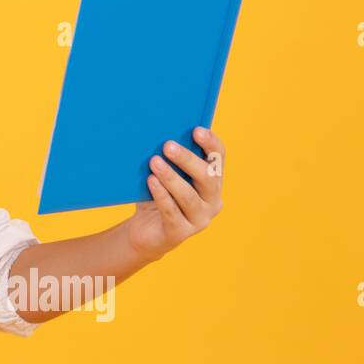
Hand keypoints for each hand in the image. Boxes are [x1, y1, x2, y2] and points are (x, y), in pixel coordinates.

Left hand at [124, 126, 225, 263]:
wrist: (144, 230)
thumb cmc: (156, 195)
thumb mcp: (164, 175)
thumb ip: (169, 159)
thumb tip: (159, 133)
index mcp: (213, 182)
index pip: (219, 160)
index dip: (211, 144)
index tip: (197, 130)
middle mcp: (212, 201)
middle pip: (208, 177)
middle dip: (188, 160)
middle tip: (168, 145)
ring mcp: (199, 220)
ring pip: (189, 196)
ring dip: (171, 177)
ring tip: (154, 162)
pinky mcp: (180, 233)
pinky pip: (172, 212)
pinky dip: (161, 195)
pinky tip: (151, 181)